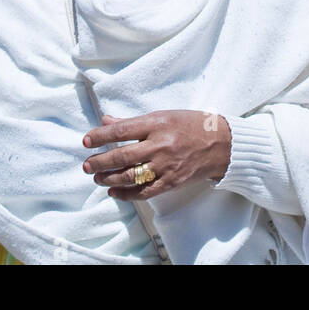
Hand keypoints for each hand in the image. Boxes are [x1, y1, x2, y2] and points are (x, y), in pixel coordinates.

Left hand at [82, 111, 231, 201]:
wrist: (222, 144)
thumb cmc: (191, 125)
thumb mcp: (163, 116)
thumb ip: (133, 122)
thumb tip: (106, 121)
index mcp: (157, 124)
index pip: (121, 131)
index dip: (100, 136)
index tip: (86, 141)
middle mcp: (160, 145)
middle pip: (122, 156)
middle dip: (100, 162)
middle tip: (86, 165)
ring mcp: (166, 165)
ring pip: (130, 176)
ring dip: (109, 178)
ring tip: (97, 177)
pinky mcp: (172, 182)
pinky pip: (144, 191)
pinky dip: (126, 194)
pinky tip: (114, 192)